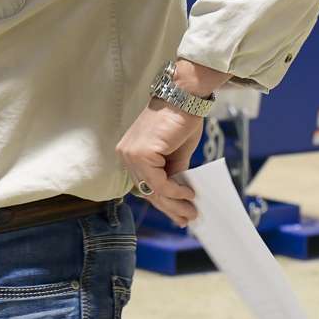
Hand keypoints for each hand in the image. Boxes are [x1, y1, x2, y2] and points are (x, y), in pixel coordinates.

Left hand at [116, 101, 203, 227]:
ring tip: (193, 211)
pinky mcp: (142, 154)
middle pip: (148, 191)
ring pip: (154, 190)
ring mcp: (131, 154)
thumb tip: (180, 197)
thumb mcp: (175, 155)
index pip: (145, 186)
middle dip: (170, 208)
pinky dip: (175, 191)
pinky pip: (159, 183)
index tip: (179, 216)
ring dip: (175, 204)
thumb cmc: (179, 123)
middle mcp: (126, 155)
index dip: (162, 203)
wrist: (183, 99)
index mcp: (130, 154)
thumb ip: (173, 174)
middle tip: (188, 219)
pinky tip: (189, 194)